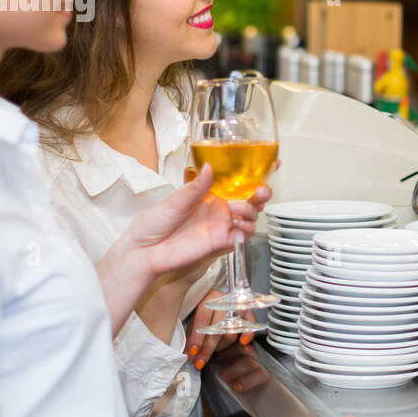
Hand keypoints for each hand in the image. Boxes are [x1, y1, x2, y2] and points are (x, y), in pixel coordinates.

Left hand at [125, 164, 270, 283]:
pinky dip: (245, 233)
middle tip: (260, 192)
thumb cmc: (153, 223)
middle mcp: (218, 207)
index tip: (273, 164)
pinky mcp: (220, 242)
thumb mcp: (174, 200)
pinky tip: (238, 230)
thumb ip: (195, 187)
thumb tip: (209, 167)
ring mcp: (221, 224)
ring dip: (252, 213)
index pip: (236, 180)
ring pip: (250, 216)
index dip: (256, 173)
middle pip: (249, 198)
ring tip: (239, 214)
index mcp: (209, 192)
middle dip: (261, 193)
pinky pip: (241, 236)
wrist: (145, 252)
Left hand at [185, 287, 255, 366]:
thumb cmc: (205, 296)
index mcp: (208, 297)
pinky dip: (249, 334)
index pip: (202, 321)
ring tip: (213, 352)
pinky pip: (251, 323)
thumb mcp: (194, 306)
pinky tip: (243, 342)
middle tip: (200, 361)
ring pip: (232, 330)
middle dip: (207, 349)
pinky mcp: (248, 309)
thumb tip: (188, 348)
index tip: (191, 353)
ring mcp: (238, 305)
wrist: (220, 281)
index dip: (196, 339)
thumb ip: (192, 325)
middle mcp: (225, 300)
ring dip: (222, 346)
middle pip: (217, 329)